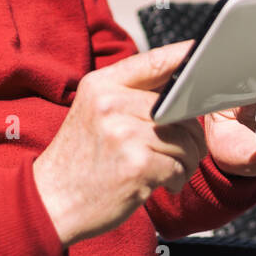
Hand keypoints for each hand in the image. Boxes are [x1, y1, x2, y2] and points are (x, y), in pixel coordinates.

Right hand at [33, 42, 207, 247]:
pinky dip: (175, 180)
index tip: (205, 54)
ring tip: (165, 171)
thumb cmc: (80, 159)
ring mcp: (123, 134)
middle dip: (189, 134)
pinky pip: (178, 167)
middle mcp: (110, 104)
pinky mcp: (136, 165)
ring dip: (185, 161)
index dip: (184, 57)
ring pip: (184, 140)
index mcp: (101, 85)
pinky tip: (158, 184)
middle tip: (180, 152)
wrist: (51, 202)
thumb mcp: (93, 113)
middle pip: (178, 108)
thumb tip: (178, 84)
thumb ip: (129, 96)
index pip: (153, 62)